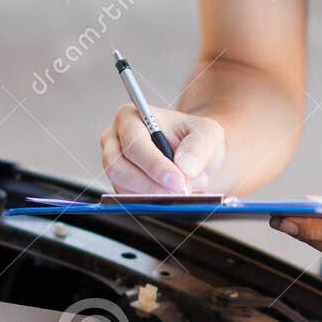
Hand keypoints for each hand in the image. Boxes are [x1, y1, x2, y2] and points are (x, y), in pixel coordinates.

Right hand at [100, 104, 226, 194]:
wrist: (195, 157)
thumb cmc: (195, 138)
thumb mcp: (207, 134)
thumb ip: (198, 147)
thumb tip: (184, 167)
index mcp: (130, 118)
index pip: (134, 144)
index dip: (154, 165)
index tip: (177, 181)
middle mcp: (114, 140)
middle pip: (119, 168)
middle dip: (151, 185)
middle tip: (180, 193)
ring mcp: (114, 164)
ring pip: (123, 188)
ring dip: (155, 195)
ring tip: (186, 188)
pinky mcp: (120, 185)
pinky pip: (129, 201)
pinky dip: (153, 203)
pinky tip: (174, 196)